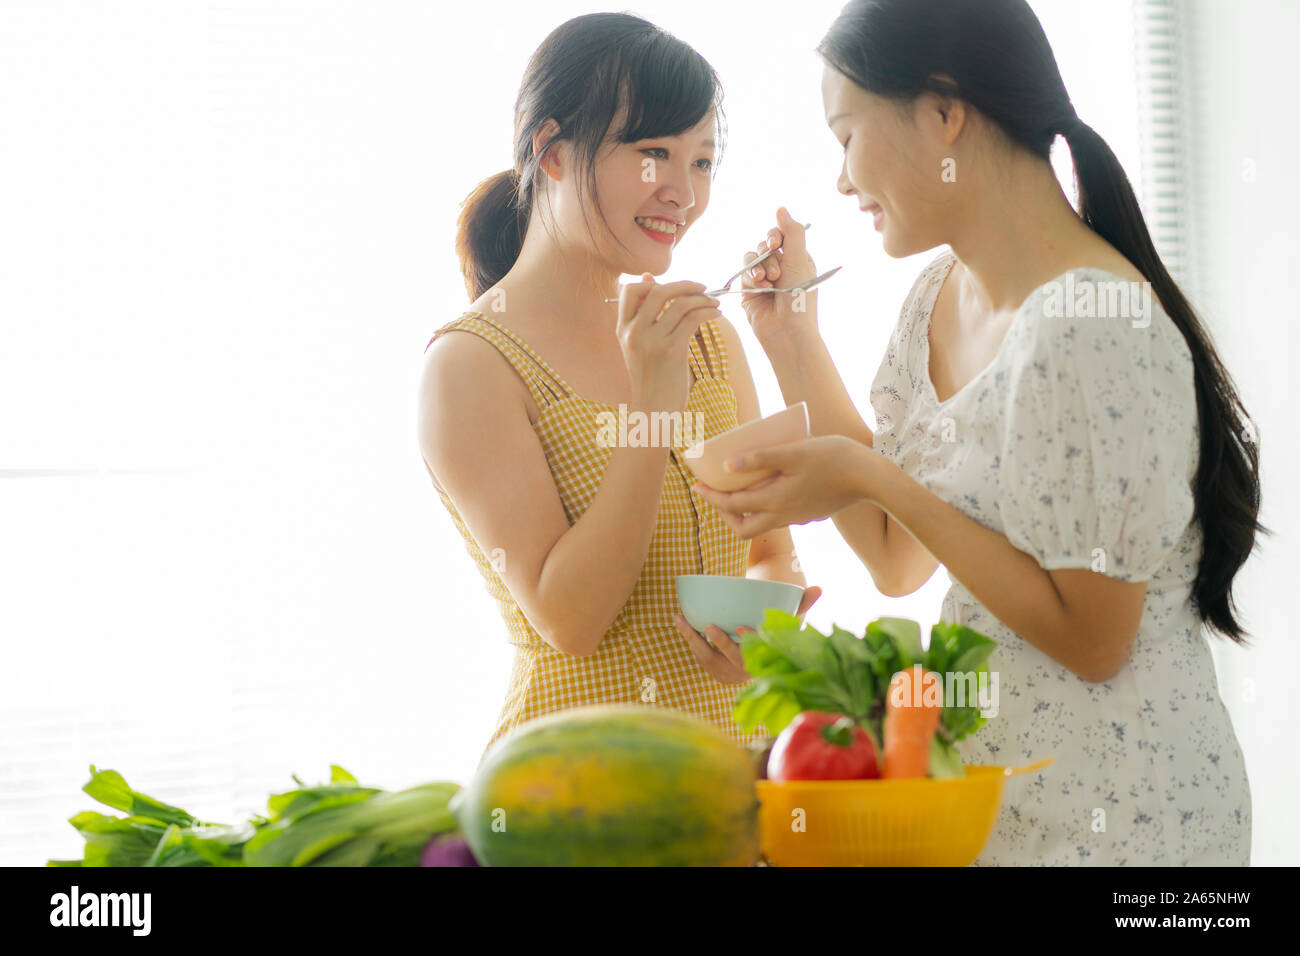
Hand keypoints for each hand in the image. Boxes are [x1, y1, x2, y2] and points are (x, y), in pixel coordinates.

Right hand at [617, 274, 720, 412]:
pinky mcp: (671, 350)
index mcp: (623, 328)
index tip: (674, 288)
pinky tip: (716, 315)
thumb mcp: (640, 344)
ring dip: (703, 299)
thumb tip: (648, 278)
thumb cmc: (652, 377)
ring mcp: (651, 341)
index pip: (630, 290)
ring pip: (680, 304)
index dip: (653, 283)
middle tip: (703, 288)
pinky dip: (708, 312)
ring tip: (715, 303)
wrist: (654, 409)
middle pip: (658, 291)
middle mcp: (634, 331)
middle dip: (685, 285)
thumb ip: (644, 313)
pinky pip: (693, 319)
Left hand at [674, 585, 821, 683]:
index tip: (741, 628)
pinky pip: (700, 657)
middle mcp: (748, 669)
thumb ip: (803, 606)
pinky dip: (690, 640)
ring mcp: (730, 672)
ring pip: (710, 659)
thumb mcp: (790, 623)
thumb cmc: (775, 637)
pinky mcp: (716, 670)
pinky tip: (681, 622)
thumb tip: (820, 587)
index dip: (751, 642)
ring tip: (681, 619)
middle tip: (709, 626)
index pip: (760, 653)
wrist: (761, 661)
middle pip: (732, 659)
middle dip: (720, 643)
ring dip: (694, 640)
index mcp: (767, 658)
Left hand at [691, 435, 872, 538]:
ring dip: (745, 510)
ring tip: (739, 487)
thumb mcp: (793, 452)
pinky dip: (765, 505)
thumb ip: (760, 459)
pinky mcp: (810, 513)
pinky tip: (770, 484)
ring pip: (762, 524)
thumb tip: (727, 466)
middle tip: (716, 493)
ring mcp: (798, 517)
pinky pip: (779, 516)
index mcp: (775, 501)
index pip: (732, 506)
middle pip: (744, 529)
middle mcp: (784, 516)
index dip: (711, 497)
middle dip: (725, 513)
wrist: (871, 477)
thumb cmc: (833, 458)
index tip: (697, 485)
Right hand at [739, 207, 818, 348]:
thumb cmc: (800, 297)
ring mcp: (763, 280)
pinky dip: (751, 278)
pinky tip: (760, 289)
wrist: (787, 331)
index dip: (774, 236)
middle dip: (768, 256)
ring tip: (767, 281)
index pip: (781, 235)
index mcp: (796, 259)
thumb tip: (781, 208)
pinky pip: (743, 273)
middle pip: (763, 245)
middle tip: (777, 272)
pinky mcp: (749, 291)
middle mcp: (780, 268)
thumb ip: (791, 232)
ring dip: (758, 266)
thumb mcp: (799, 260)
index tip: (775, 244)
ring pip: (751, 257)